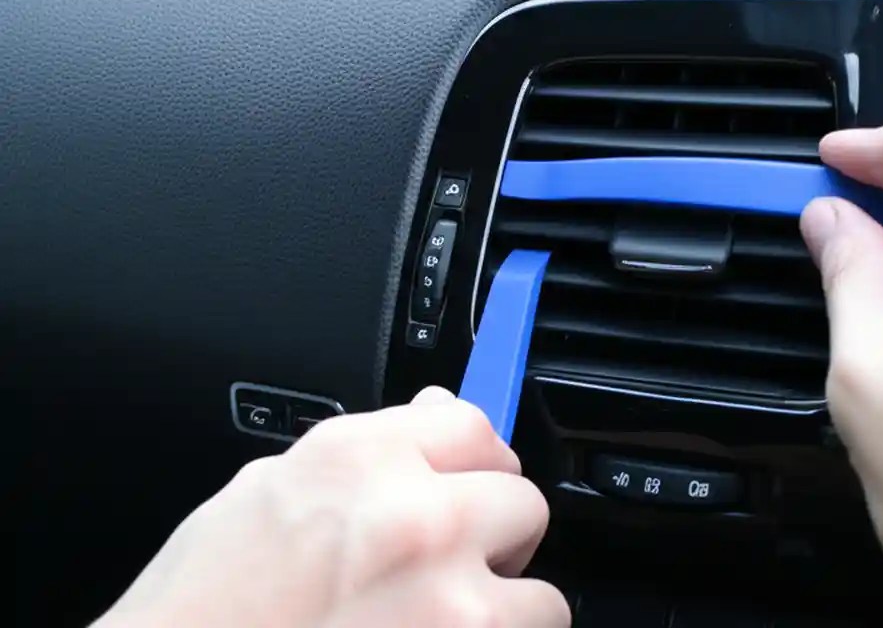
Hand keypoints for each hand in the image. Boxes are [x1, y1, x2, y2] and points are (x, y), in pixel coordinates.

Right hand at [93, 387, 569, 627]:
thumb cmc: (201, 611)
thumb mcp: (265, 494)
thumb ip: (364, 453)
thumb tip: (432, 415)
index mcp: (357, 461)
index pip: (473, 426)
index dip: (476, 460)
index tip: (475, 480)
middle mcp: (414, 518)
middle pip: (521, 502)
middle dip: (492, 535)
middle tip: (446, 567)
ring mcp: (449, 602)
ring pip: (542, 594)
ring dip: (502, 611)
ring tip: (441, 623)